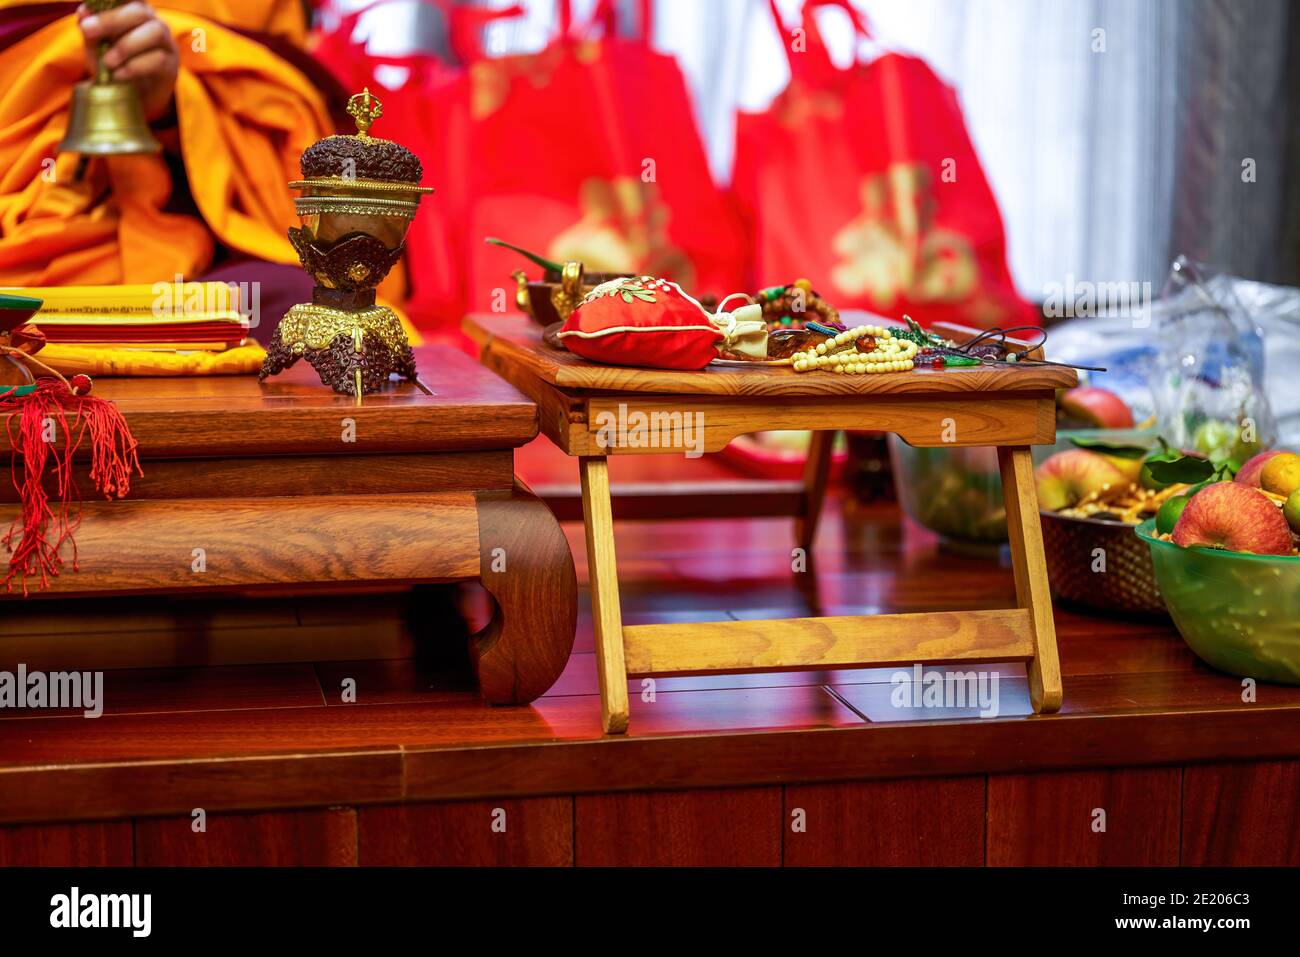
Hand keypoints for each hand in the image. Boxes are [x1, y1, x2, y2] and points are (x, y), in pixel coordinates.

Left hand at [77, 2, 179, 121]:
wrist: (131, 98)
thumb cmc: (114, 65)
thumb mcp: (95, 47)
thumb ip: (90, 30)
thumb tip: (83, 13)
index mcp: (135, 11)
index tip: (91, 5)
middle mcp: (154, 22)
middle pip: (140, 11)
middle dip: (112, 19)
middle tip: (87, 30)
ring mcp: (167, 44)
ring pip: (155, 33)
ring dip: (127, 46)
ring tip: (108, 62)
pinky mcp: (172, 67)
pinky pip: (159, 60)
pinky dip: (135, 67)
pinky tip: (118, 75)